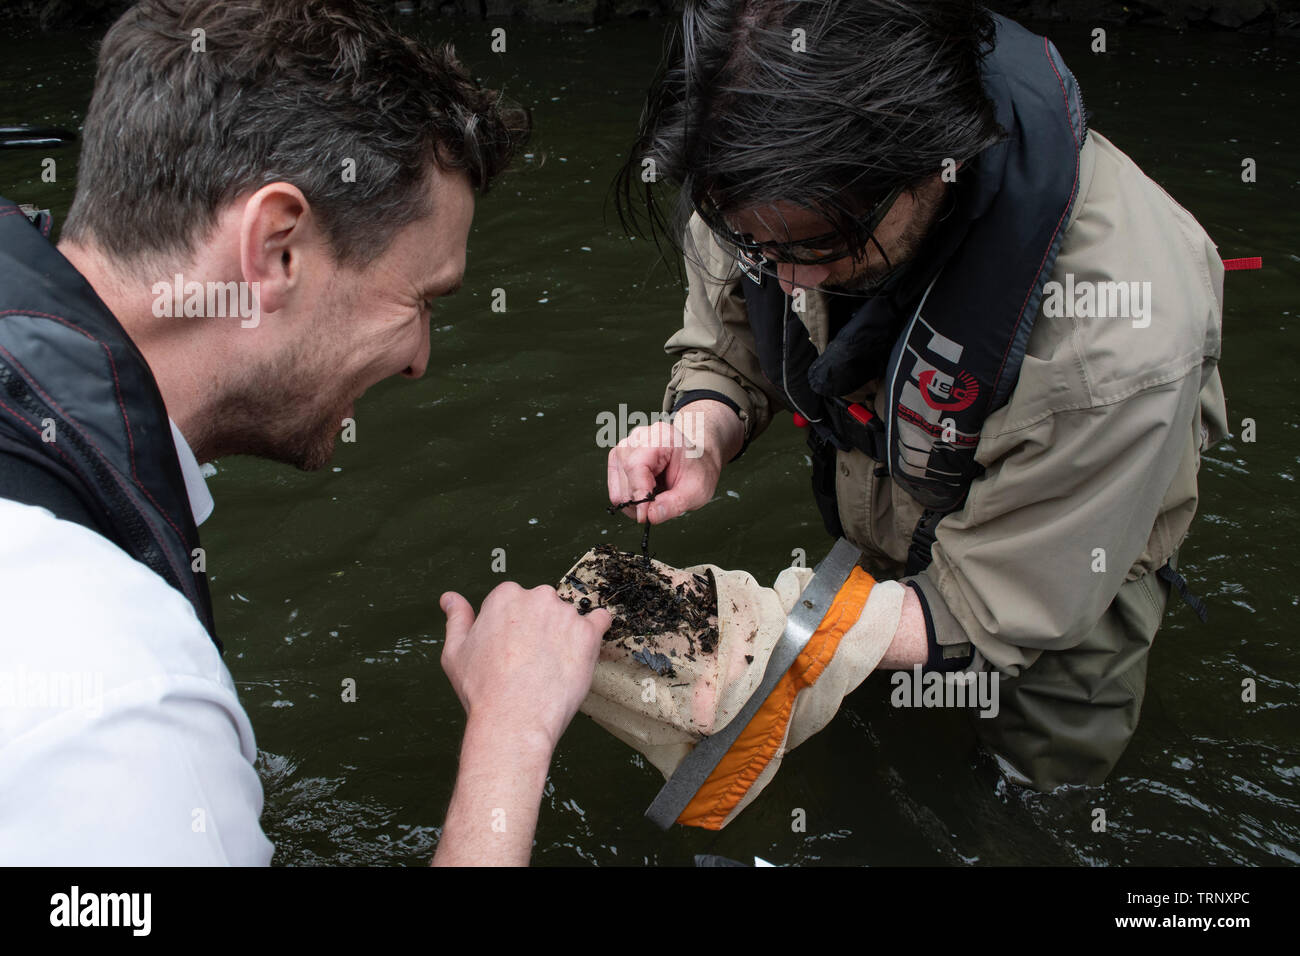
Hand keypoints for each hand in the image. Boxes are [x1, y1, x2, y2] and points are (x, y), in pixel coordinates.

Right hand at [439, 583, 610, 749]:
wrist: (512, 719)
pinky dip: (595, 631)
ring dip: (564, 636)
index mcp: (505, 596)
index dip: (514, 629)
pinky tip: (584, 649)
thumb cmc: (482, 689)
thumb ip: (456, 618)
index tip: (512, 650)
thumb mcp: (455, 651)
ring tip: (551, 669)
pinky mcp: (588, 633)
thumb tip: (449, 598)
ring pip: (569, 618)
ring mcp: (565, 614)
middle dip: (540, 629)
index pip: (516, 602)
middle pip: (544, 607)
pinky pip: (600, 621)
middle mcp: (537, 597)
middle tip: (531, 662)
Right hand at [606, 399, 741, 524]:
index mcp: (660, 438)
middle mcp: (637, 438)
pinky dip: (632, 499)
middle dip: (642, 502)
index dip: (639, 495)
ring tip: (658, 496)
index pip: (635, 466)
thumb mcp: (697, 490)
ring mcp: (625, 448)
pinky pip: (616, 491)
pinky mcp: (617, 460)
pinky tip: (649, 492)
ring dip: (637, 503)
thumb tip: (650, 516)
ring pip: (618, 491)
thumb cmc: (698, 469)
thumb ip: (674, 504)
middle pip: (625, 482)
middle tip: (663, 503)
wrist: (697, 458)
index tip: (645, 517)